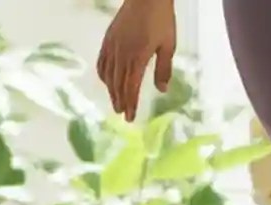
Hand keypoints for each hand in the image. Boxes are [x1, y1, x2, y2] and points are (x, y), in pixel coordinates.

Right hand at [97, 0, 176, 121]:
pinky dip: (103, 74)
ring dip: (111, 90)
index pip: (131, 87)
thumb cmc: (162, 20)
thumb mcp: (168, 46)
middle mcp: (121, 54)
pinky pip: (102, 60)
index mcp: (137, 57)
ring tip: (116, 102)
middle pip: (118, 83)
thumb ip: (163, 69)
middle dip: (120, 101)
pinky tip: (107, 81)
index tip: (130, 117)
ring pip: (108, 74)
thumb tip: (161, 91)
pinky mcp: (108, 39)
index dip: (130, 103)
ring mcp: (112, 45)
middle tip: (122, 115)